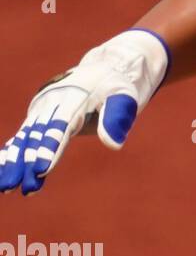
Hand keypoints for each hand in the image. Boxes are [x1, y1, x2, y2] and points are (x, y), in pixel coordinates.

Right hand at [1, 29, 169, 194]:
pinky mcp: (38, 114)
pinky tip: (2, 173)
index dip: (50, 149)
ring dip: (14, 162)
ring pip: (25, 137)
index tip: (41, 171)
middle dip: (24, 162)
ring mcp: (42, 108)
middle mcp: (52, 103)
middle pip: (36, 136)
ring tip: (6, 187)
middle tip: (15, 187)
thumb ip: (117, 118)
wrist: (102, 69)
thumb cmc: (115, 85)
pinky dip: (11, 153)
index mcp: (74, 97)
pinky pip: (23, 135)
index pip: (60, 127)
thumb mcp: (124, 96)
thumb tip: (113, 145)